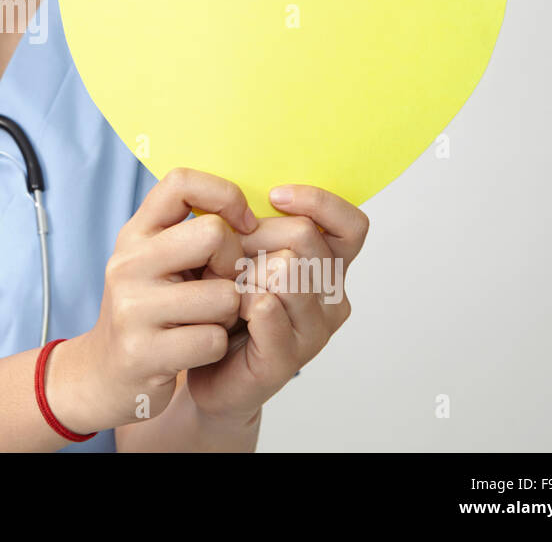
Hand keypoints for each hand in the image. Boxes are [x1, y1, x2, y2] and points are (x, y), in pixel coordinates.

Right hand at [57, 168, 256, 432]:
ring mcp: (132, 308)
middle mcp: (128, 263)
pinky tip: (194, 349)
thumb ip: (188, 233)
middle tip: (220, 284)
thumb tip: (247, 219)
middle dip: (233, 263)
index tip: (243, 225)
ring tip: (205, 321)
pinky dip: (215, 347)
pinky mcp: (143, 352)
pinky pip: (213, 340)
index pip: (181, 182)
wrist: (104, 373)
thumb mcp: (155, 260)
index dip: (225, 195)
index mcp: (135, 233)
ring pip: (223, 295)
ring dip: (228, 314)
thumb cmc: (147, 310)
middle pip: (213, 234)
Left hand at [183, 184, 368, 425]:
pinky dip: (243, 301)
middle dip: (255, 237)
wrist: (201, 362)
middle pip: (306, 238)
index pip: (350, 225)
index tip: (274, 195)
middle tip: (224, 258)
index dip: (318, 202)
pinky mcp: (287, 358)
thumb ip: (256, 224)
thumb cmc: (222, 300)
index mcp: (329, 266)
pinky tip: (229, 307)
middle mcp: (331, 297)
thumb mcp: (241, 252)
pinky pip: (270, 311)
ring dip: (242, 271)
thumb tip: (247, 189)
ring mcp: (314, 331)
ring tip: (223, 287)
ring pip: (287, 271)